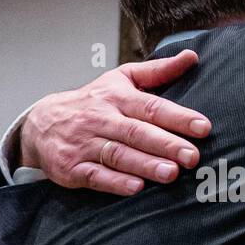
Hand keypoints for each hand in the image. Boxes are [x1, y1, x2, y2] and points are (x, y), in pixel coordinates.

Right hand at [12, 50, 209, 195]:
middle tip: (192, 157)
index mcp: (117, 97)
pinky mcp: (72, 167)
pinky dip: (115, 183)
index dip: (178, 117)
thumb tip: (191, 57)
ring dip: (145, 165)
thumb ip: (158, 71)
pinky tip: (136, 188)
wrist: (41, 123)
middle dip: (166, 144)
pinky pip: (95, 175)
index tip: (203, 127)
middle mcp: (101, 119)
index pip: (151, 106)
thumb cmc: (92, 102)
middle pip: (136, 132)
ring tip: (171, 174)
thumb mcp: (121, 80)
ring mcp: (85, 144)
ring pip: (118, 155)